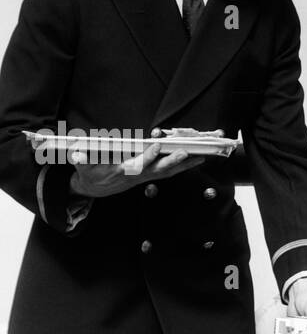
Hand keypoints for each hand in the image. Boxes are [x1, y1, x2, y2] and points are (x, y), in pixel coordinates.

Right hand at [68, 128, 204, 198]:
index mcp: (119, 172)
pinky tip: (195, 159)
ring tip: (201, 156)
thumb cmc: (87, 171)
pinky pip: (168, 171)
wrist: (93, 187)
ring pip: (166, 171)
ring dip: (183, 165)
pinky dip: (181, 166)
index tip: (156, 146)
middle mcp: (135, 176)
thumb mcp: (80, 164)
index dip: (146, 157)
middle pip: (156, 170)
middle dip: (171, 162)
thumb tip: (76, 152)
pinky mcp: (148, 175)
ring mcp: (144, 177)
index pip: (135, 165)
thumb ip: (79, 157)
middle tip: (185, 152)